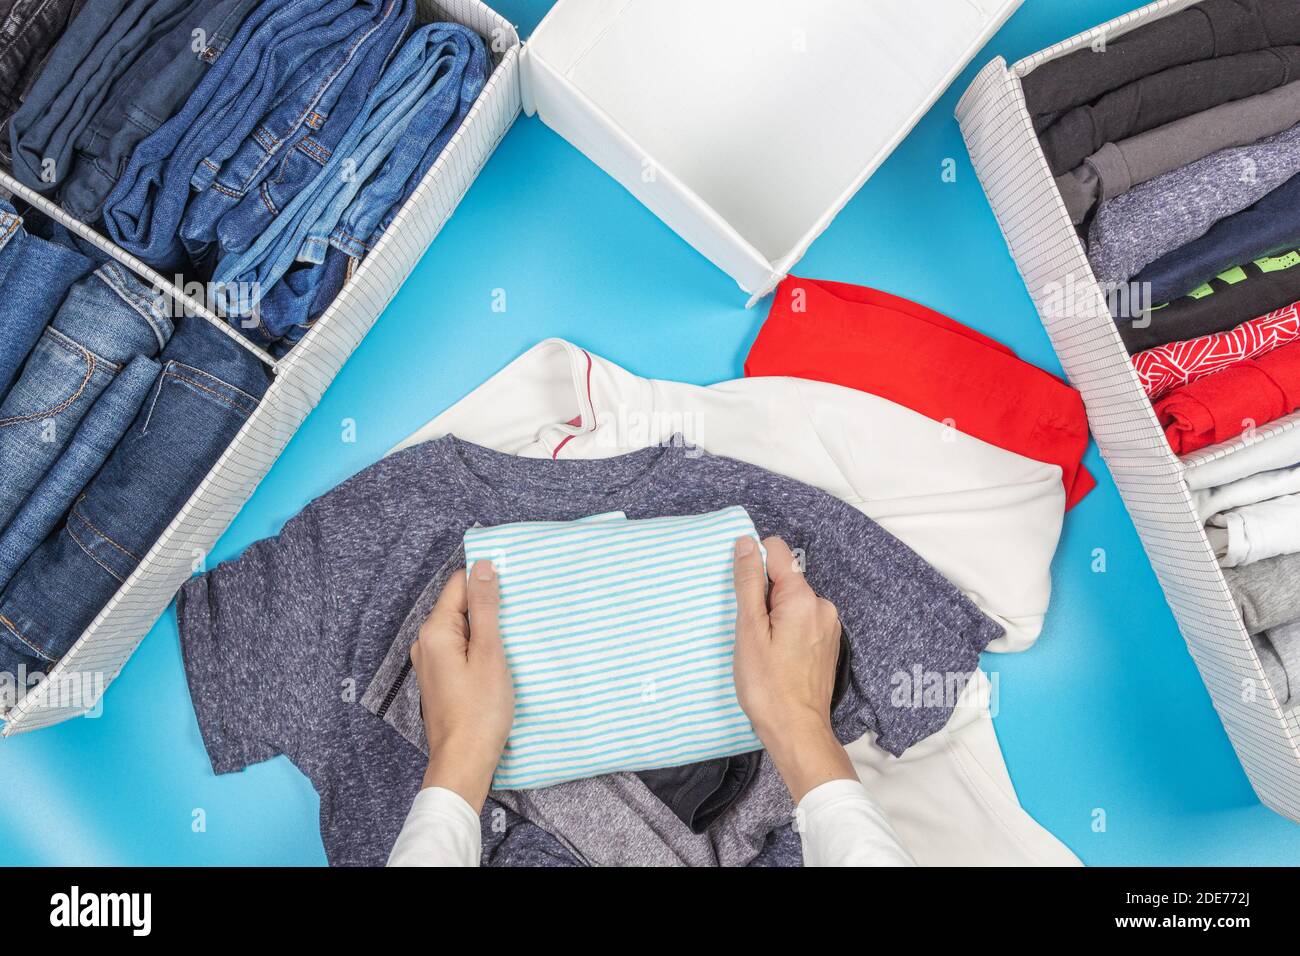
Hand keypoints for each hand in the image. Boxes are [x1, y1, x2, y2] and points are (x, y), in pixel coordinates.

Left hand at [411, 560, 514, 811]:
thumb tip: (482, 566)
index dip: (486, 581)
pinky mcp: (439, 679)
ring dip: (485, 629)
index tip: (514, 587)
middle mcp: (425, 643)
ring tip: (511, 639)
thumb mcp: (489, 653)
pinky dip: (478, 647)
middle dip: (487, 606)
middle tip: (518, 616)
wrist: (464, 761)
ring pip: (461, 629)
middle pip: (459, 606)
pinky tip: (498, 660)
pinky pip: (459, 649)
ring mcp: (430, 662)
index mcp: (435, 631)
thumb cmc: (480, 710)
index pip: (459, 584)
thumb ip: (485, 608)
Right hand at [732, 536, 856, 802]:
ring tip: (761, 649)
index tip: (741, 595)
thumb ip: (749, 583)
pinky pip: (801, 621)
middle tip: (749, 631)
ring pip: (791, 602)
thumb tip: (745, 543)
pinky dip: (784, 630)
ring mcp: (828, 626)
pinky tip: (775, 657)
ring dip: (773, 616)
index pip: (777, 551)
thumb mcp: (749, 630)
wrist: (798, 732)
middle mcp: (823, 606)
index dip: (753, 565)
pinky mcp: (827, 644)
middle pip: (784, 578)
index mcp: (804, 598)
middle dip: (762, 596)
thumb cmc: (767, 685)